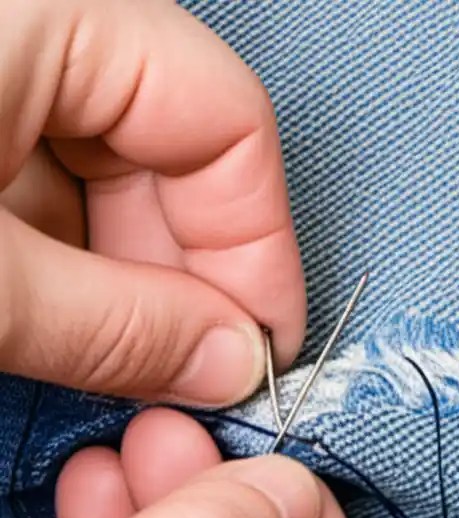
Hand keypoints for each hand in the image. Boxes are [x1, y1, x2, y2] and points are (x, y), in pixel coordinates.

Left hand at [0, 0, 305, 406]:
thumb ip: (114, 324)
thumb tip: (232, 367)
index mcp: (56, 10)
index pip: (227, 120)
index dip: (259, 247)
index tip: (261, 350)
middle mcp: (36, 20)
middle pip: (169, 148)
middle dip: (184, 273)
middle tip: (187, 375)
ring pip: (100, 171)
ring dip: (116, 276)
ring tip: (113, 363)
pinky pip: (32, 174)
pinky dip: (53, 256)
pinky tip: (50, 323)